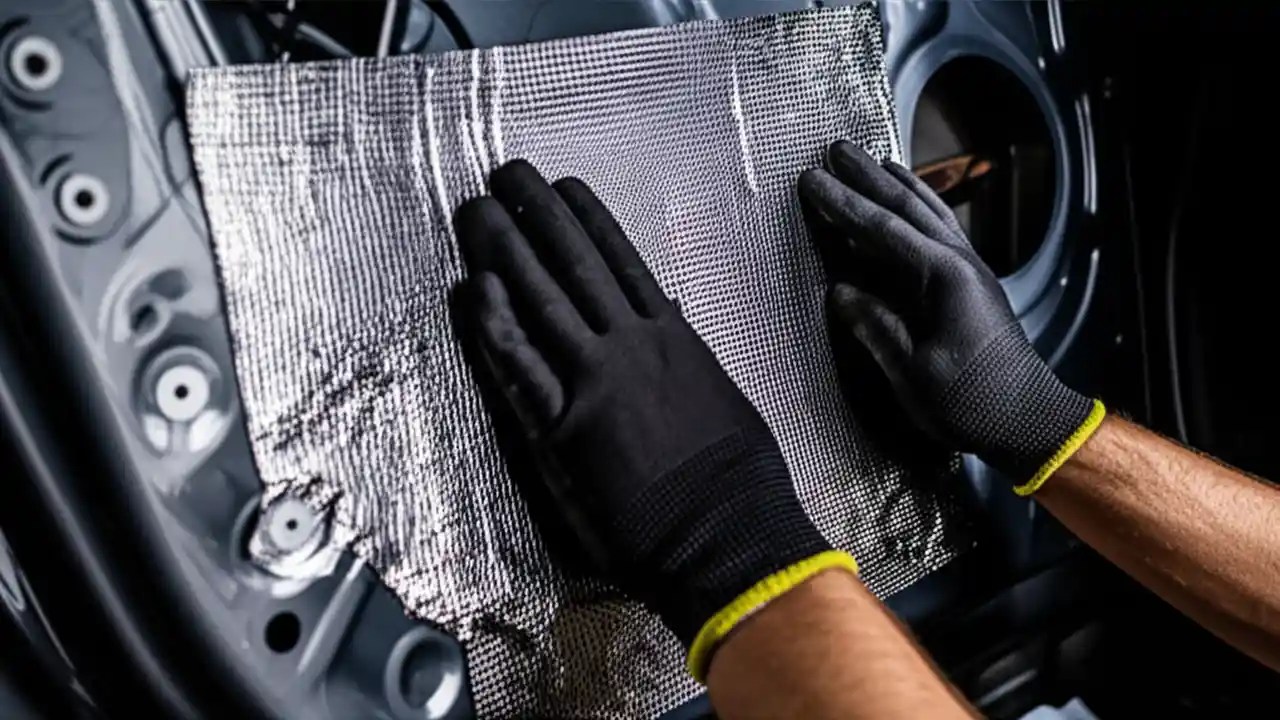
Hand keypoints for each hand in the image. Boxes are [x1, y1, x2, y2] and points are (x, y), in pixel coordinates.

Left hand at [454, 160, 853, 678]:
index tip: (563, 187)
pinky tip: (472, 289)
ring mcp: (593, 384)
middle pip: (573, 266)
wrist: (728, 534)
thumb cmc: (738, 480)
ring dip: (505, 251)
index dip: (586, 220)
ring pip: (540, 302)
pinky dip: (493, 326)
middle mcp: (629, 348)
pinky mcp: (560, 430)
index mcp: (672, 340)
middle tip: (507, 175)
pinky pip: (518, 368)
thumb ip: (685, 359)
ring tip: (478, 210)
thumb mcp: (721, 399)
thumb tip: (669, 323)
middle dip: (537, 215)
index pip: (620, 263)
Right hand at [798, 141, 1103, 494]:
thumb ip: (875, 327)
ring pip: (929, 212)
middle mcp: (960, 263)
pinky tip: (911, 207)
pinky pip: (941, 230)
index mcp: (944, 279)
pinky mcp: (973, 285)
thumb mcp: (912, 373)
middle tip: (836, 149)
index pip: (882, 230)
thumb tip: (841, 292)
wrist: (1029, 421)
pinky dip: (920, 208)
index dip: (843, 204)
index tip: (812, 181)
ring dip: (897, 185)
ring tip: (874, 161)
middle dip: (868, 177)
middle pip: (907, 207)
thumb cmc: (971, 402)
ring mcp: (970, 270)